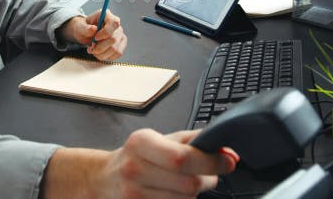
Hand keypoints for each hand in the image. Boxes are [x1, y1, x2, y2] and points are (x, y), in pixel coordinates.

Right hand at [41, 129, 237, 198]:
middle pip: (188, 183)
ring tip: (185, 182)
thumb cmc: (136, 156)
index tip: (228, 161)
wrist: (104, 178)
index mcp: (141, 143)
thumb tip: (227, 150)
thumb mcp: (159, 139)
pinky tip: (173, 193)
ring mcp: (134, 194)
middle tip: (209, 175)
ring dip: (194, 193)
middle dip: (207, 179)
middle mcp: (135, 168)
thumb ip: (193, 141)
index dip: (211, 162)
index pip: (182, 157)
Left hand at [59, 10, 126, 60]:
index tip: (95, 38)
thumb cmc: (83, 28)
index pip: (114, 23)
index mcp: (107, 15)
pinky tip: (100, 53)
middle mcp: (116, 25)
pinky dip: (107, 56)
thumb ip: (85, 28)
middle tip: (90, 49)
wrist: (85, 34)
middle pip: (114, 39)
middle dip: (100, 47)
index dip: (105, 33)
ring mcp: (120, 34)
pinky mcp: (121, 43)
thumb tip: (93, 29)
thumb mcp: (80, 27)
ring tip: (94, 51)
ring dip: (102, 54)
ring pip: (115, 49)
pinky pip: (117, 53)